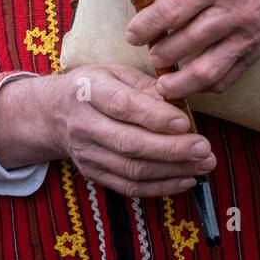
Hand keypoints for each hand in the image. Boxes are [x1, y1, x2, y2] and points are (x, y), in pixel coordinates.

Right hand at [51, 64, 215, 198]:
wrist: (54, 113)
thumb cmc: (95, 87)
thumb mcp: (116, 72)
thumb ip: (147, 86)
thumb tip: (179, 103)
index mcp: (88, 90)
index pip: (122, 106)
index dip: (155, 116)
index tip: (186, 123)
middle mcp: (83, 124)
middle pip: (129, 142)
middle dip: (172, 149)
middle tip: (204, 148)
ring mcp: (86, 153)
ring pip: (132, 169)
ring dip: (172, 170)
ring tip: (204, 164)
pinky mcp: (92, 174)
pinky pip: (129, 187)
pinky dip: (161, 187)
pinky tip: (186, 179)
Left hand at [126, 0, 259, 99]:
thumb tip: (152, 7)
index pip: (173, 10)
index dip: (146, 26)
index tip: (132, 35)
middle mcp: (234, 11)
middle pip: (186, 42)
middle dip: (160, 53)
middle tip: (150, 53)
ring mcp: (247, 35)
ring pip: (206, 71)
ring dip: (179, 82)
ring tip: (163, 83)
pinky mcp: (256, 52)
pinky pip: (227, 79)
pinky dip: (205, 86)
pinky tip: (191, 82)